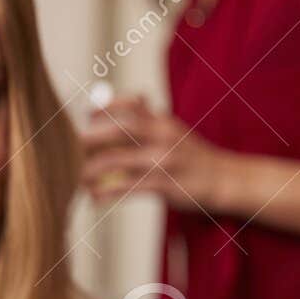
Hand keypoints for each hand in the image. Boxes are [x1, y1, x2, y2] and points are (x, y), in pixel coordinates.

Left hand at [80, 95, 230, 210]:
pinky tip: (96, 199)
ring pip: (119, 160)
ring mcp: (164, 161)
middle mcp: (163, 137)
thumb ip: (154, 120)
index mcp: (164, 122)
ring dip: (94, 169)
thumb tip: (136, 100)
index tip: (88, 114)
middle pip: (122, 128)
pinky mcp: (164, 186)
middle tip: (75, 145)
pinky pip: (128, 188)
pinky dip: (107, 193)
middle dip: (94, 135)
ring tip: (81, 179)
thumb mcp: (176, 132)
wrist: (224, 180)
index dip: (107, 106)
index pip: (133, 106)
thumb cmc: (195, 159)